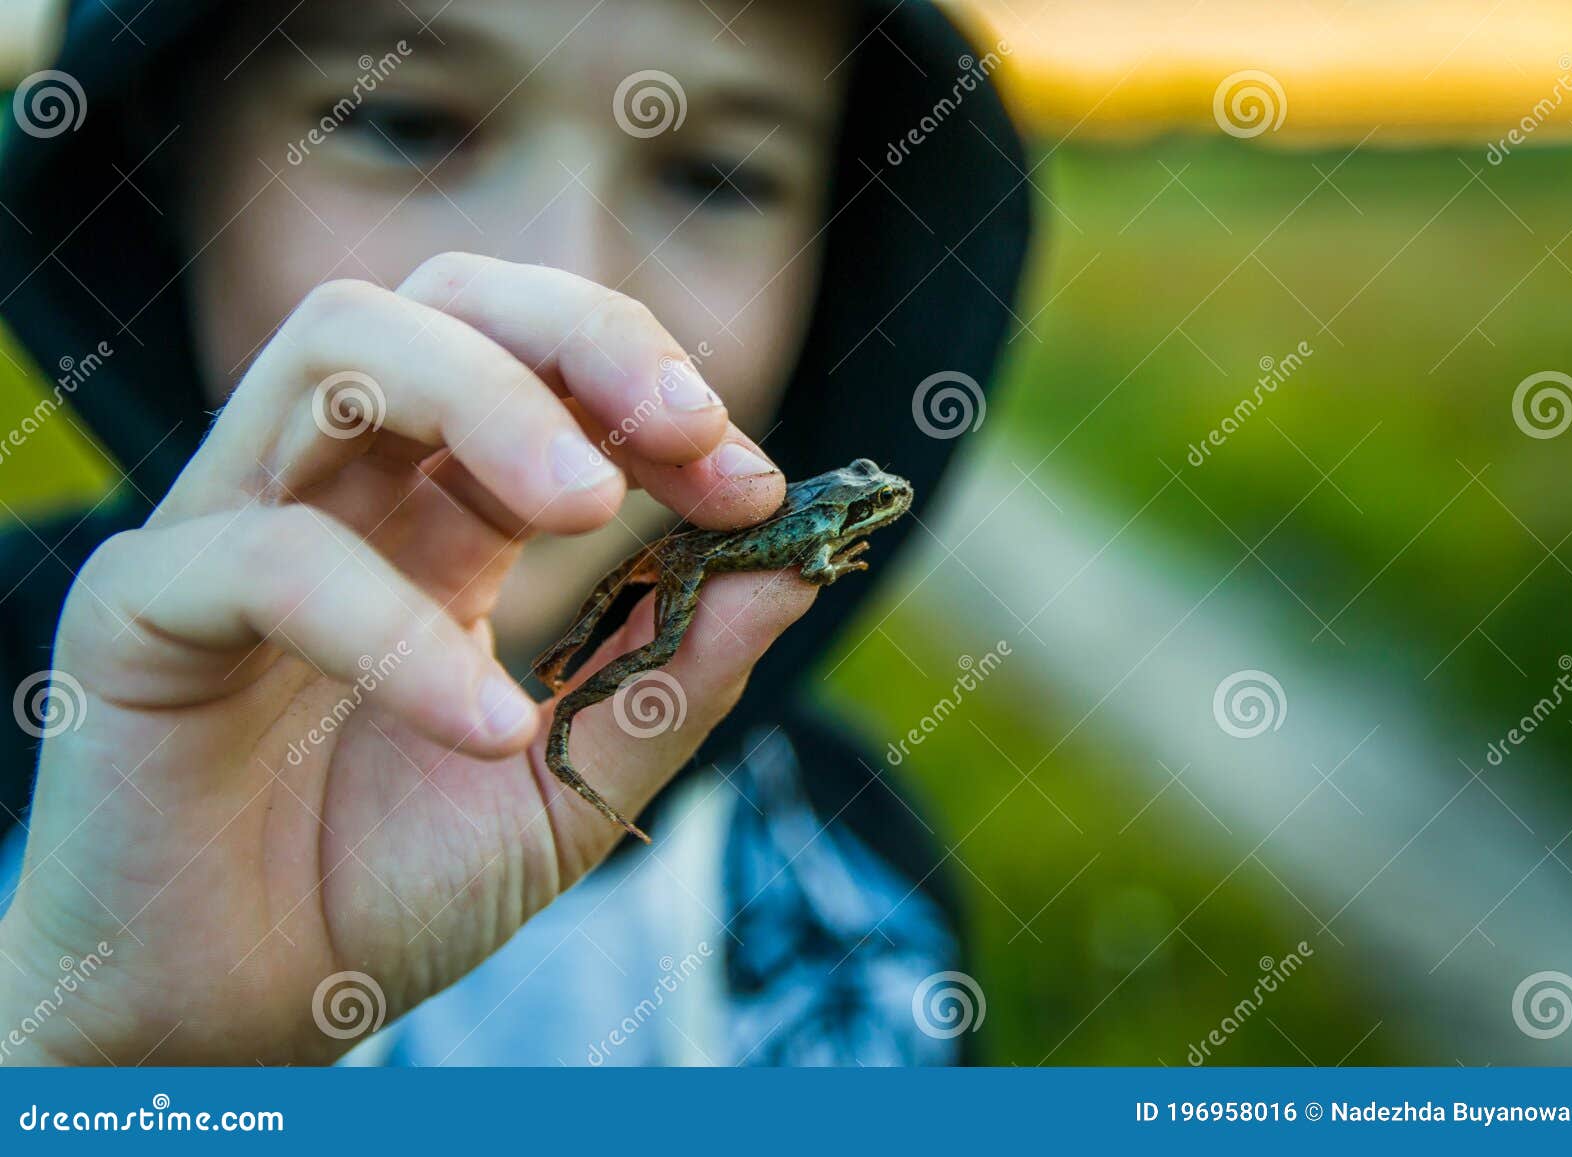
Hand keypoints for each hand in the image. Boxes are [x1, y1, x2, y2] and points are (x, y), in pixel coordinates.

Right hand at [0, 254, 815, 1064]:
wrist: (244, 1016)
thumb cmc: (391, 891)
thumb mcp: (570, 784)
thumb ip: (671, 677)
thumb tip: (797, 569)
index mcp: (438, 516)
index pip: (542, 369)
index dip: (654, 395)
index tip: (757, 484)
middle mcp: (338, 491)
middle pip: (444, 298)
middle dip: (583, 338)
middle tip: (693, 430)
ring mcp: (230, 527)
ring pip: (341, 347)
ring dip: (491, 402)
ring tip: (594, 511)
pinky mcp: (141, 608)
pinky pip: (270, 558)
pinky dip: (399, 628)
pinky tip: (490, 726)